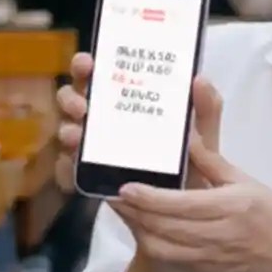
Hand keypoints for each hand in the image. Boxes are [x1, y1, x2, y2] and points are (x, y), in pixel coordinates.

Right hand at [55, 54, 222, 191]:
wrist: (189, 207)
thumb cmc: (192, 163)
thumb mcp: (202, 134)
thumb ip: (206, 108)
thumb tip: (201, 78)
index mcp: (125, 100)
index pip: (97, 75)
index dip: (85, 65)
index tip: (88, 64)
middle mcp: (102, 119)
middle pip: (73, 98)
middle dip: (70, 97)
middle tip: (83, 106)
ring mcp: (91, 147)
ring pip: (66, 130)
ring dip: (67, 130)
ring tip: (78, 137)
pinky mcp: (88, 175)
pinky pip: (67, 168)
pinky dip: (66, 166)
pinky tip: (73, 165)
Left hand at [112, 136, 271, 271]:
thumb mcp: (245, 182)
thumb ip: (212, 161)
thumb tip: (188, 137)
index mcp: (229, 208)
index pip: (180, 204)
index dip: (149, 197)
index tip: (126, 187)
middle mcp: (217, 235)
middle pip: (164, 226)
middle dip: (134, 211)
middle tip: (113, 194)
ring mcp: (210, 257)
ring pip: (161, 247)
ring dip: (137, 228)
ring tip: (122, 208)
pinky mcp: (205, 271)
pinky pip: (170, 260)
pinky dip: (151, 243)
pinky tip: (141, 228)